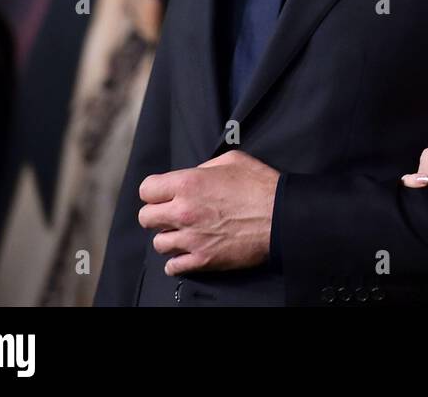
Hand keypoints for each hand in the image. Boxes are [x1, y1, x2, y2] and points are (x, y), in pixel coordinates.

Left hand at [137, 150, 280, 276]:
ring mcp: (191, 238)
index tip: (164, 194)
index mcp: (188, 183)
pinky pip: (173, 267)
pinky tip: (187, 253)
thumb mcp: (232, 160)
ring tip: (184, 234)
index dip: (155, 191)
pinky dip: (177, 261)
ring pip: (158, 243)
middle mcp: (183, 211)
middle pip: (146, 217)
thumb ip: (204, 167)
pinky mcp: (203, 260)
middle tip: (173, 213)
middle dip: (157, 214)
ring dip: (169, 237)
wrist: (282, 216)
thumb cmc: (261, 185)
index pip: (146, 189)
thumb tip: (194, 176)